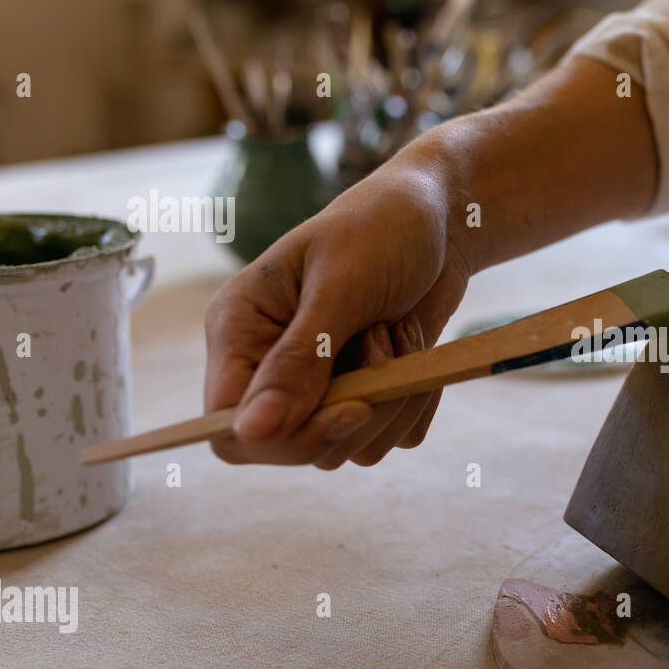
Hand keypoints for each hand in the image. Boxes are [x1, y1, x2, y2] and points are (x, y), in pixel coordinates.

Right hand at [202, 152, 474, 466]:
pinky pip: (389, 439)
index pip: (228, 427)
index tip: (350, 408)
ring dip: (392, 399)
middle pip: (291, 448)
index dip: (283, 437)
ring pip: (348, 449)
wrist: (440, 218)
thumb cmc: (379, 229)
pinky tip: (415, 344)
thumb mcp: (339, 287)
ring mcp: (319, 388)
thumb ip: (297, 361)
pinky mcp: (365, 398)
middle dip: (353, 409)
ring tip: (396, 328)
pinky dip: (415, 401)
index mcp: (239, 331)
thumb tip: (249, 433)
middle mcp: (270, 367)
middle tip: (383, 341)